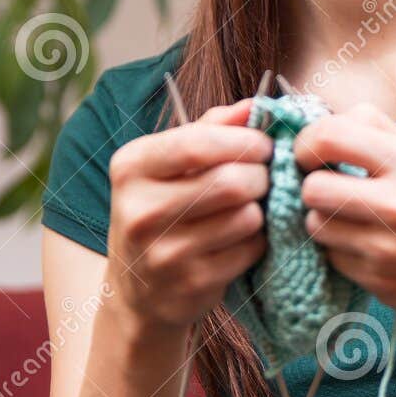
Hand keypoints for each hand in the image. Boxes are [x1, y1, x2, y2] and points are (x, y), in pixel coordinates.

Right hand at [107, 98, 272, 333]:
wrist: (138, 291)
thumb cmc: (162, 212)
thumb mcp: (170, 165)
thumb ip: (211, 129)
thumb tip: (255, 105)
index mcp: (131, 167)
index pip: (197, 144)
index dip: (244, 140)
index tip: (264, 144)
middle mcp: (140, 210)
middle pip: (230, 182)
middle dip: (261, 175)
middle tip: (263, 177)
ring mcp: (164, 253)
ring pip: (246, 217)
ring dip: (262, 209)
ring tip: (251, 207)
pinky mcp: (191, 284)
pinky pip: (250, 250)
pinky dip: (258, 241)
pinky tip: (243, 239)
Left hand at [295, 100, 395, 336]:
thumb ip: (381, 136)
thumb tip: (320, 122)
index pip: (331, 135)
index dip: (307, 142)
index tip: (312, 153)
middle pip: (313, 187)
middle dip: (312, 188)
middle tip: (329, 190)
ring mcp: (390, 247)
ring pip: (315, 224)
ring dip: (325, 222)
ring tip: (354, 222)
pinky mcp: (380, 281)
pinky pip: (332, 258)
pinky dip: (342, 253)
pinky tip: (371, 250)